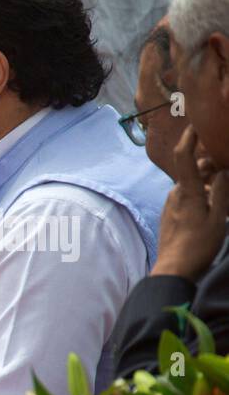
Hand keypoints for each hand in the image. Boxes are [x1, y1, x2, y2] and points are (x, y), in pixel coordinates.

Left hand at [150, 126, 228, 280]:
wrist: (172, 271)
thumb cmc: (198, 246)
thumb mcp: (218, 218)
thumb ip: (221, 192)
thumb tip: (222, 170)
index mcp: (187, 191)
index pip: (184, 156)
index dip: (189, 137)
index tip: (197, 123)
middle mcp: (175, 194)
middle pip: (193, 170)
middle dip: (210, 163)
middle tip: (226, 162)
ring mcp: (170, 204)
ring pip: (191, 183)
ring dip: (207, 180)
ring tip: (224, 186)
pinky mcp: (170, 214)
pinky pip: (187, 196)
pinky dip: (201, 192)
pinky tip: (213, 203)